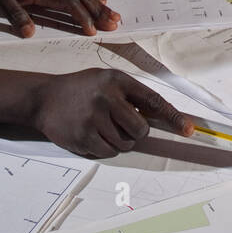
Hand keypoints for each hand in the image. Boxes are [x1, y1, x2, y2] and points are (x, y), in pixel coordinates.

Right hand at [31, 69, 193, 158]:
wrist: (43, 97)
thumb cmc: (82, 89)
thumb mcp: (106, 80)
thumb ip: (131, 95)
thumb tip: (160, 117)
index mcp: (117, 80)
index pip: (153, 100)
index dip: (173, 117)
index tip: (188, 129)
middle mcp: (107, 98)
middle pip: (140, 129)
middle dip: (137, 133)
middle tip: (125, 126)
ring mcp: (94, 118)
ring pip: (124, 143)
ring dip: (119, 141)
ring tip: (102, 127)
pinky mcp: (83, 137)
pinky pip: (108, 152)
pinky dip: (106, 148)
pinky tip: (93, 135)